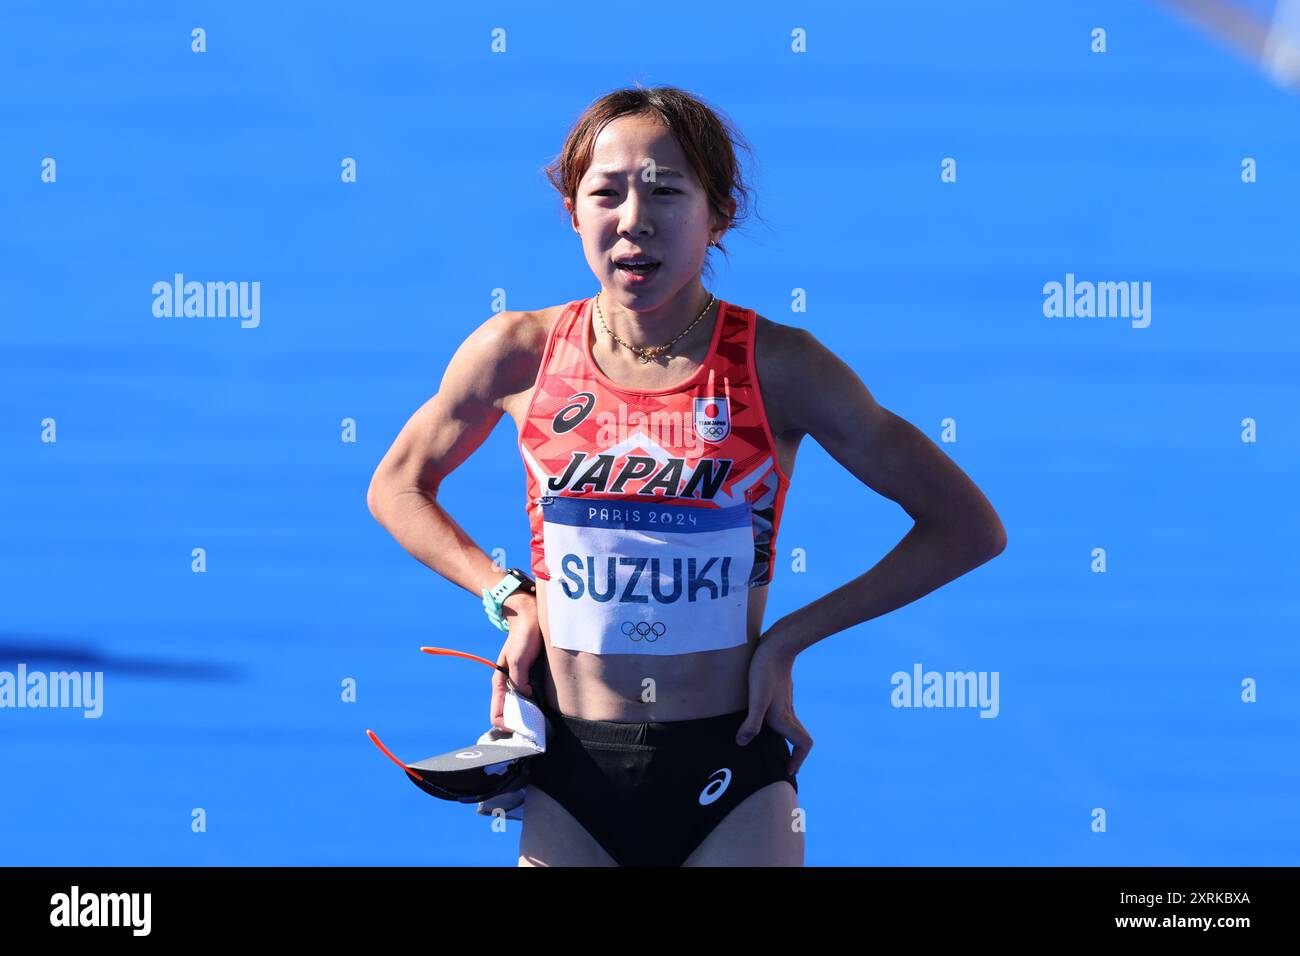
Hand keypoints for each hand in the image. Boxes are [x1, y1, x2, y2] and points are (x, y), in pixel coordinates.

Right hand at [490, 590, 543, 731]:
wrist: (532, 617)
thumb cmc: (523, 637)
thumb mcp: (519, 659)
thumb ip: (519, 681)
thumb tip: (526, 698)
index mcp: (499, 682)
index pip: (497, 714)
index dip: (508, 725)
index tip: (523, 729)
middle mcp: (508, 685)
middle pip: (511, 715)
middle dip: (521, 724)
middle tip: (538, 730)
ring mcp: (520, 683)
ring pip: (523, 708)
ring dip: (532, 716)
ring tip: (545, 723)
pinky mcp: (532, 678)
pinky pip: (533, 699)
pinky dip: (539, 706)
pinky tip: (549, 709)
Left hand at [735, 631, 811, 775]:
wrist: (777, 645)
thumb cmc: (765, 672)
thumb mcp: (757, 698)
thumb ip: (752, 722)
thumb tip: (743, 743)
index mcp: (785, 718)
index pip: (803, 744)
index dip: (798, 759)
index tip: (788, 770)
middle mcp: (788, 712)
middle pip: (798, 738)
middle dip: (793, 754)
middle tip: (781, 764)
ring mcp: (784, 702)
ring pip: (790, 726)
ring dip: (784, 740)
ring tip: (768, 747)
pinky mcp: (778, 692)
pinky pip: (782, 714)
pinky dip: (776, 724)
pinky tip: (760, 720)